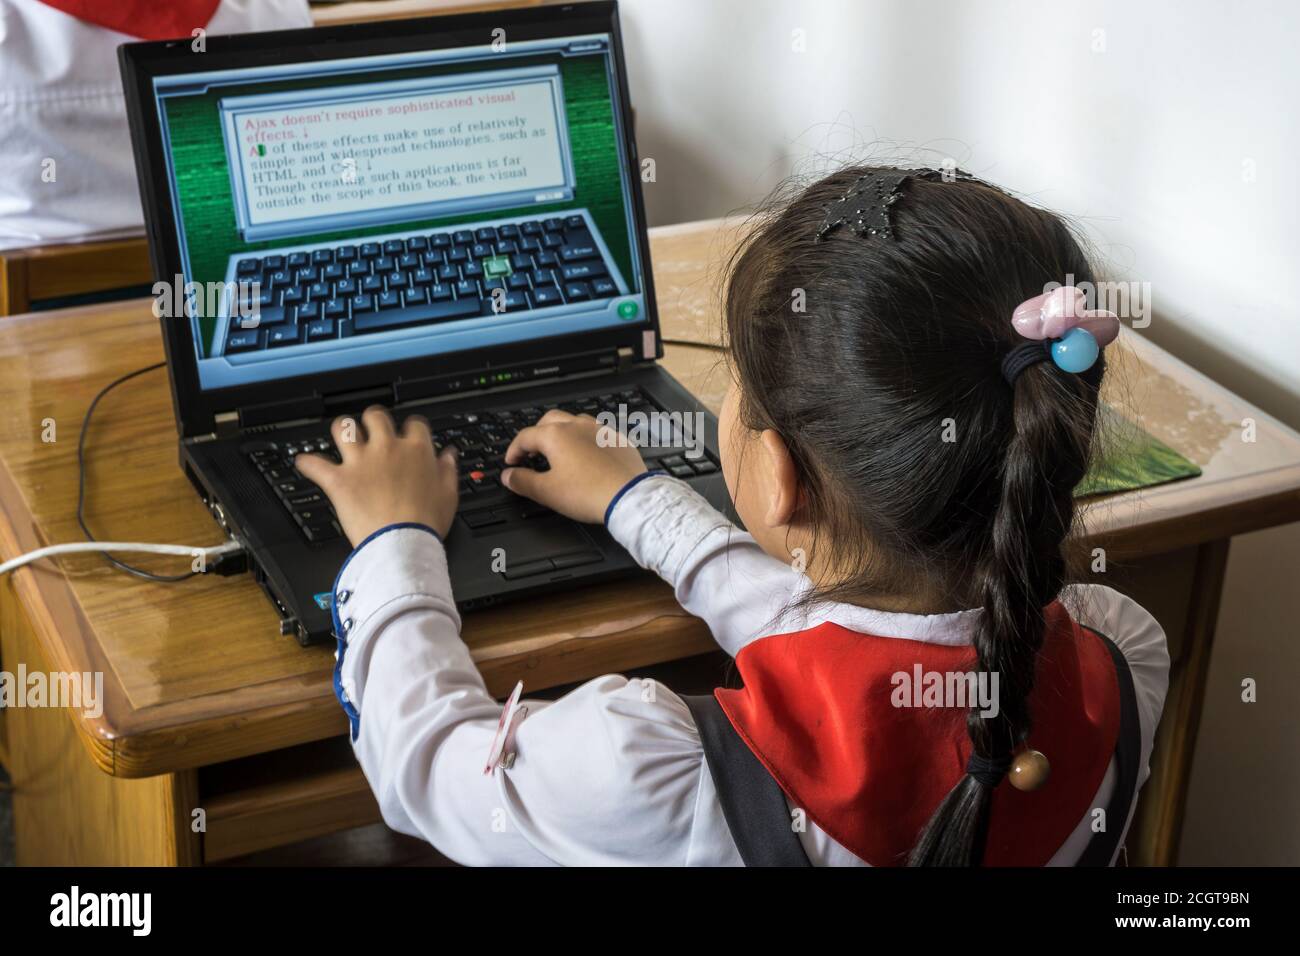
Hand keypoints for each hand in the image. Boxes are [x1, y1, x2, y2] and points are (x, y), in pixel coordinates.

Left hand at [294, 406, 458, 546]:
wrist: (403, 543)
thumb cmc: (426, 523)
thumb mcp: (449, 494)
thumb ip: (447, 470)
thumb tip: (448, 455)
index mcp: (416, 451)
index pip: (414, 424)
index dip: (410, 428)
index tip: (409, 435)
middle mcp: (387, 449)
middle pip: (376, 417)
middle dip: (373, 421)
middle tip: (371, 428)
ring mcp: (361, 462)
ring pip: (343, 429)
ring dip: (341, 430)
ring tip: (340, 434)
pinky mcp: (340, 480)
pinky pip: (315, 465)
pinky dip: (307, 463)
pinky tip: (304, 461)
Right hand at [501, 410, 646, 522]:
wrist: (628, 496)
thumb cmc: (589, 493)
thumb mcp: (547, 492)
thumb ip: (523, 481)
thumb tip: (509, 476)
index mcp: (556, 435)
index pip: (525, 436)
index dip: (514, 450)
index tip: (511, 462)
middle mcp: (577, 426)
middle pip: (549, 421)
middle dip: (536, 434)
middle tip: (531, 452)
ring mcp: (600, 430)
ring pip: (574, 422)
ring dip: (561, 432)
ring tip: (558, 449)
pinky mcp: (617, 439)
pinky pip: (596, 432)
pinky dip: (584, 439)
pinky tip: (585, 454)